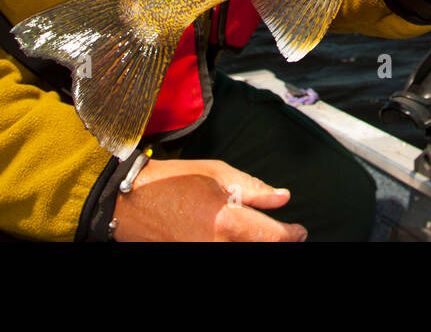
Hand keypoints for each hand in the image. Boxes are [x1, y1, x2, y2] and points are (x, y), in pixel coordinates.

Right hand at [111, 158, 306, 241]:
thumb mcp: (218, 174)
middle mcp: (217, 245)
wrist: (132, 201)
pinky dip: (233, 244)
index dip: (291, 235)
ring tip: (255, 232)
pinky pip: (222, 252)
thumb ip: (255, 189)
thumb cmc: (174, 182)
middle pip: (260, 249)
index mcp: (228, 221)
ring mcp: (203, 253)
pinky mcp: (192, 256)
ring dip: (254, 243)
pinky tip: (230, 235)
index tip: (298, 231)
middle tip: (283, 234)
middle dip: (275, 241)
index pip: (273, 237)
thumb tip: (283, 198)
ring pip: (242, 251)